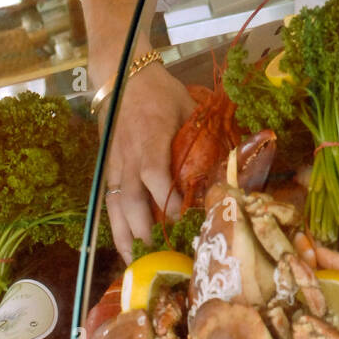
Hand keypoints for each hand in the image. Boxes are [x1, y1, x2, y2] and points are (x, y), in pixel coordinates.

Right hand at [100, 67, 195, 262]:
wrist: (123, 76)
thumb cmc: (160, 92)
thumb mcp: (188, 108)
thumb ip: (204, 136)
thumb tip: (232, 161)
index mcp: (151, 141)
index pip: (156, 177)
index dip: (167, 201)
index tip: (183, 219)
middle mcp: (129, 158)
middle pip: (131, 200)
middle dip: (144, 230)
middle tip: (160, 255)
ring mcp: (114, 164)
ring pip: (115, 206)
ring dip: (124, 236)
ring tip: (136, 262)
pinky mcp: (107, 167)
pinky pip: (108, 201)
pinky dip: (115, 224)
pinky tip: (125, 242)